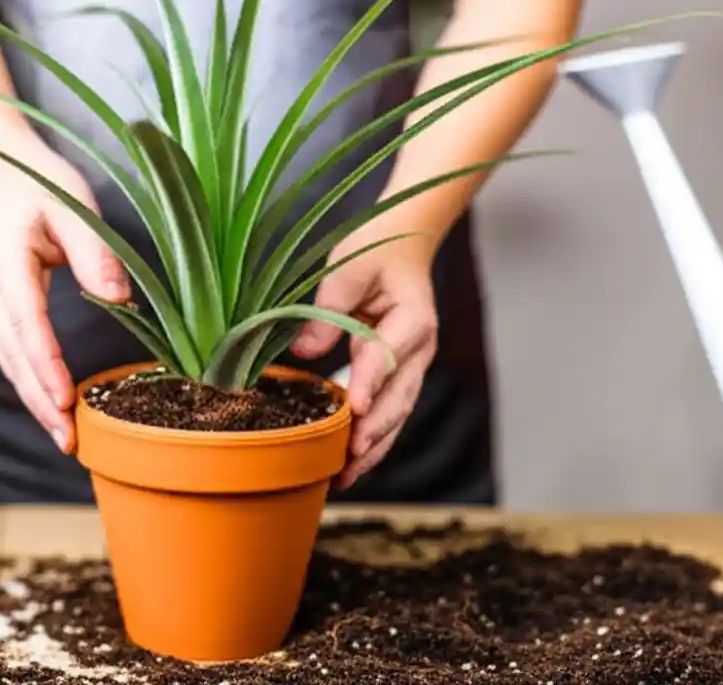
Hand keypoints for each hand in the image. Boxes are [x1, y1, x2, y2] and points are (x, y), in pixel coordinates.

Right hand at [0, 135, 129, 452]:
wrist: (3, 169)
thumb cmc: (42, 183)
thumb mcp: (73, 206)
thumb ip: (93, 251)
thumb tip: (119, 298)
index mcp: (5, 264)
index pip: (26, 324)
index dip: (45, 365)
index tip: (65, 400)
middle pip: (13, 356)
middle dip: (40, 401)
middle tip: (69, 441)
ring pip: (10, 361)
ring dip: (34, 400)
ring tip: (63, 437)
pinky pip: (13, 352)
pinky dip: (31, 382)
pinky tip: (52, 407)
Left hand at [290, 232, 437, 489]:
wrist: (404, 247)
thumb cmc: (377, 252)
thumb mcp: (349, 267)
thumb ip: (329, 307)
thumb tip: (304, 351)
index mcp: (412, 319)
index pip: (388, 355)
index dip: (371, 381)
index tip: (356, 407)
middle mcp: (419, 350)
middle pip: (398, 398)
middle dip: (374, 431)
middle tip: (348, 458)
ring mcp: (412, 368)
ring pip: (396, 414)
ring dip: (374, 447)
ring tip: (345, 476)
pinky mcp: (399, 378)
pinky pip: (389, 413)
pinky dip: (372, 440)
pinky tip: (349, 464)